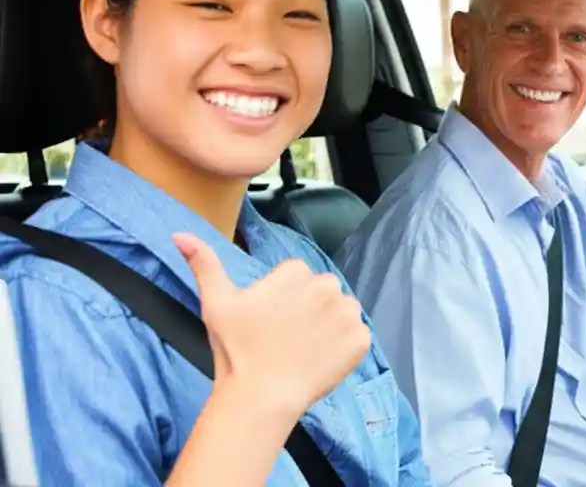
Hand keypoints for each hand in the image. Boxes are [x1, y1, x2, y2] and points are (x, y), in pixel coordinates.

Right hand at [174, 233, 370, 420]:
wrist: (261, 397)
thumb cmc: (236, 350)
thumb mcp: (216, 302)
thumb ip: (204, 264)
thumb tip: (180, 234)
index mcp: (296, 272)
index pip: (297, 275)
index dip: (282, 299)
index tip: (269, 320)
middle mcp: (327, 286)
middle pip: (322, 291)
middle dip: (308, 308)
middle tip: (284, 336)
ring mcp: (347, 313)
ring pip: (341, 311)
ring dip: (328, 325)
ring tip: (302, 348)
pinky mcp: (360, 339)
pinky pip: (356, 336)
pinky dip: (343, 347)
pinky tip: (320, 359)